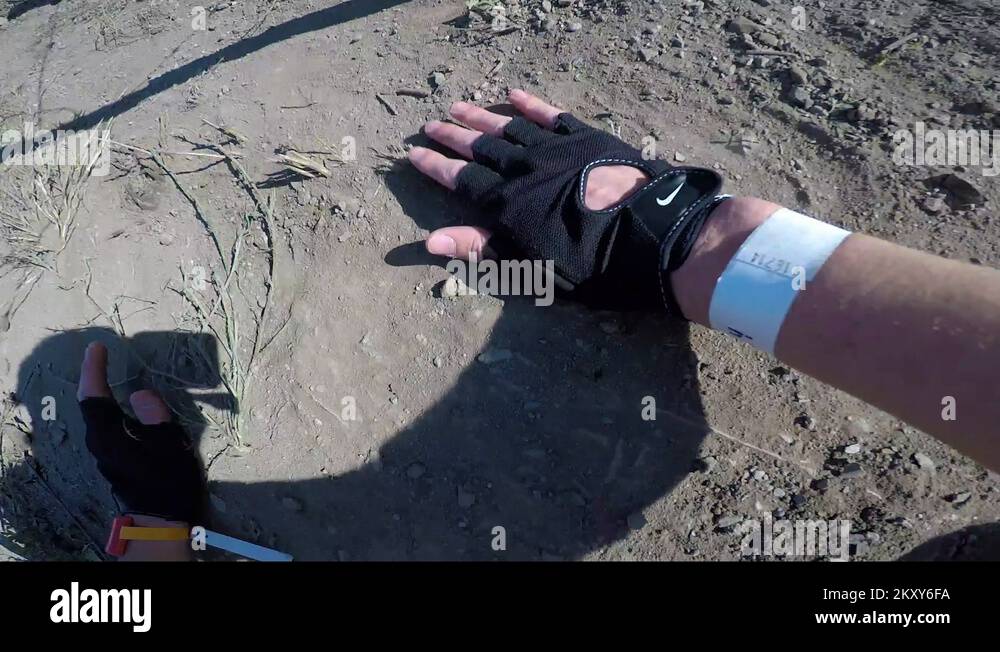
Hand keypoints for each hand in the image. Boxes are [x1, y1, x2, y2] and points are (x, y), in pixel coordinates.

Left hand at [77, 342, 203, 525]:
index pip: (94, 395)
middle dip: (95, 378)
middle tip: (103, 355)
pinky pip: (107, 426)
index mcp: (109, 435)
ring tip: (113, 375)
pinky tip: (124, 407)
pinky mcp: (114, 461)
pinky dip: (111, 409)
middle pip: (91, 404)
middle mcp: (100, 443)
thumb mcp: (169, 443)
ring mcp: (105, 454)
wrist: (162, 520)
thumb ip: (154, 414)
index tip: (98, 347)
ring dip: (103, 393)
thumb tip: (140, 393)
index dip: (94, 369)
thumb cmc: (167, 480)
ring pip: (98, 416)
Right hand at [408, 89, 722, 311]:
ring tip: (461, 106)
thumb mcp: (531, 269)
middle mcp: (525, 168)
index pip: (461, 180)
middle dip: (454, 136)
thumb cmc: (589, 266)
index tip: (414, 154)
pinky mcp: (585, 137)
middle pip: (481, 147)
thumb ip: (482, 250)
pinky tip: (515, 94)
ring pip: (511, 126)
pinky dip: (531, 104)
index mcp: (508, 203)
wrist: (647, 236)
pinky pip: (551, 114)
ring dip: (483, 117)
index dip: (436, 167)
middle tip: (432, 124)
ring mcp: (555, 148)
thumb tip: (430, 241)